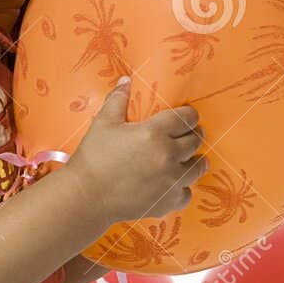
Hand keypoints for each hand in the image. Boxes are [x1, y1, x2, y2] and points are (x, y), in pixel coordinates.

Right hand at [66, 77, 207, 229]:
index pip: (187, 117)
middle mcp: (168, 155)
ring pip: (197, 167)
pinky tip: (174, 184)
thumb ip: (118, 99)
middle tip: (186, 135)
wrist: (86, 197)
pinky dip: (183, 188)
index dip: (189, 115)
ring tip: (186, 159)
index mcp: (155, 132)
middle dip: (193, 134)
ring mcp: (171, 181)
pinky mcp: (168, 201)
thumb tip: (126, 81)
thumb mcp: (103, 123)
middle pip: (196, 140)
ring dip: (194, 160)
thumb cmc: (93, 157)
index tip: (186, 116)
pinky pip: (187, 192)